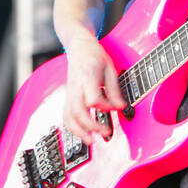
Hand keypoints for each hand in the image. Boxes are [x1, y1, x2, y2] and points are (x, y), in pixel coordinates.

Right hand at [61, 32, 126, 147]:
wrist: (78, 46)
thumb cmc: (94, 55)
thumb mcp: (110, 67)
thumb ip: (115, 89)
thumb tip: (121, 107)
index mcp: (87, 75)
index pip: (93, 98)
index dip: (105, 106)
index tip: (116, 106)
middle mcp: (75, 85)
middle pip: (77, 111)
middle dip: (91, 126)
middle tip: (105, 133)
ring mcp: (69, 92)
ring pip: (68, 116)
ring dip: (79, 132)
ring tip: (92, 141)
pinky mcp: (67, 97)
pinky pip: (66, 115)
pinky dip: (72, 128)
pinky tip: (83, 134)